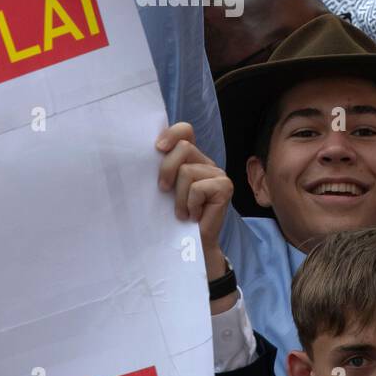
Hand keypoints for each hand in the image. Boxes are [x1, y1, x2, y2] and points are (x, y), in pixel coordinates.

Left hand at [156, 121, 232, 264]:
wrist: (189, 245)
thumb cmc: (172, 216)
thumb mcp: (164, 187)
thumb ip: (162, 167)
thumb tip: (150, 153)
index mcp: (191, 158)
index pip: (185, 130)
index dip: (172, 134)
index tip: (157, 149)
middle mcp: (206, 161)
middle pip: (183, 148)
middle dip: (166, 169)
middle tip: (163, 191)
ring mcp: (218, 173)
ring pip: (187, 171)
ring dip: (179, 197)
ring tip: (182, 211)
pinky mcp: (225, 187)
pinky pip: (197, 188)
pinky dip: (190, 205)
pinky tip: (194, 215)